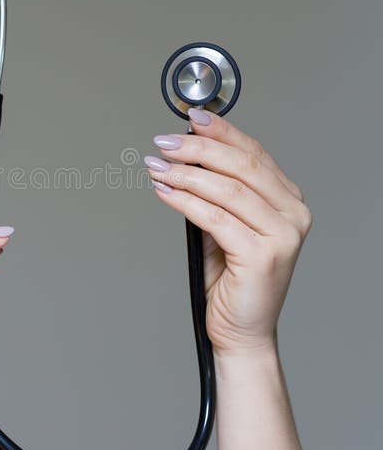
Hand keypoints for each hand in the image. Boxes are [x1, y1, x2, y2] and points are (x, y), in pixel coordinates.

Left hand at [145, 110, 311, 355]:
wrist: (242, 331)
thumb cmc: (233, 280)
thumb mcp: (227, 225)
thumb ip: (218, 192)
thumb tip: (188, 153)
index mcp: (289, 202)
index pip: (255, 154)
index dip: (222, 132)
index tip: (192, 117)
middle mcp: (293, 215)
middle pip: (242, 166)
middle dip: (199, 149)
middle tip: (165, 142)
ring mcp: (282, 236)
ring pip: (227, 189)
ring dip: (185, 173)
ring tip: (156, 165)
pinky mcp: (262, 256)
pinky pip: (215, 218)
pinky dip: (184, 201)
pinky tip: (164, 191)